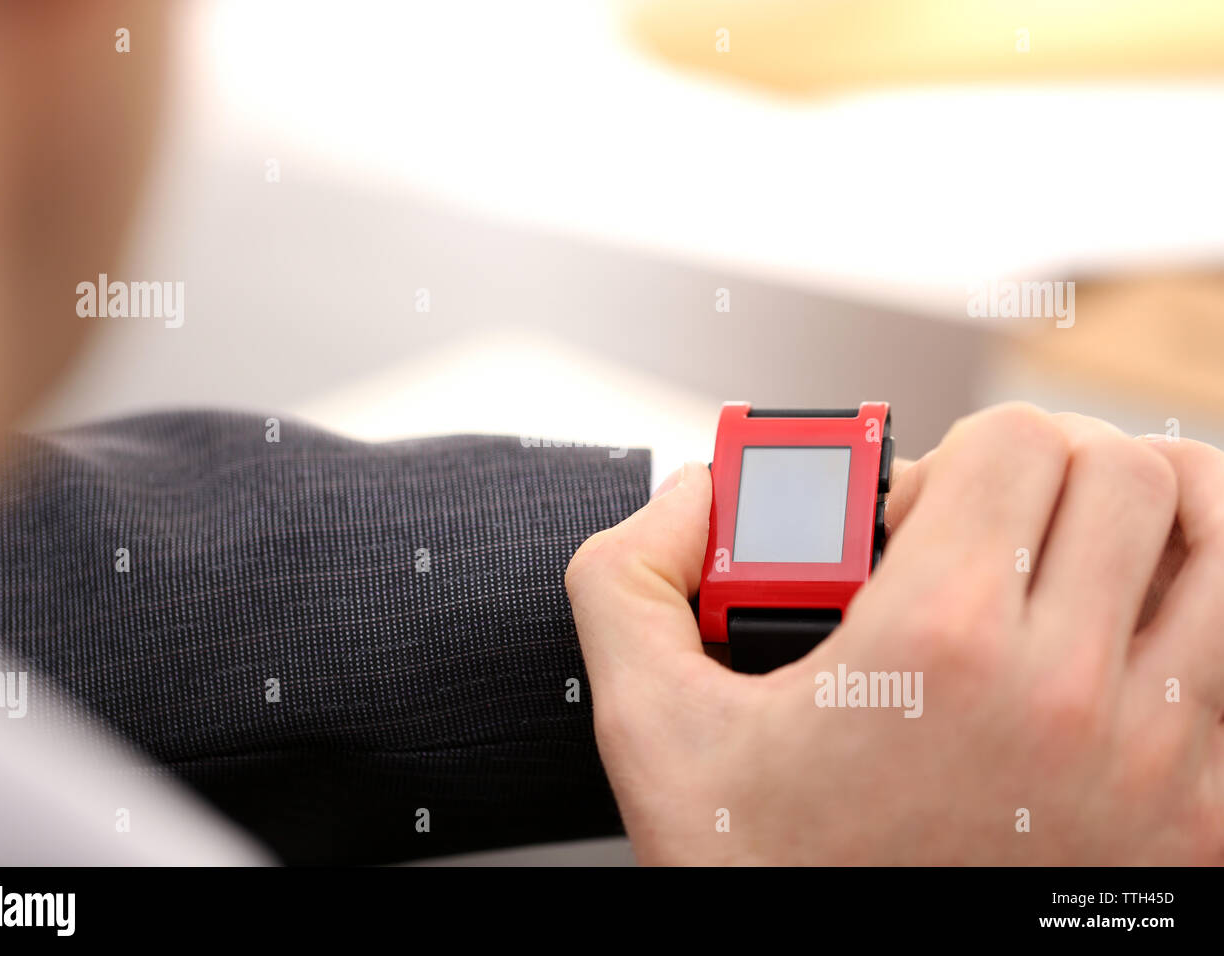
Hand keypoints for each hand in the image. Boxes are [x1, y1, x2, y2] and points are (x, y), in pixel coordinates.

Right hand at [565, 403, 1223, 863]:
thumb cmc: (762, 877)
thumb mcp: (650, 728)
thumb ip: (632, 580)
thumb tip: (693, 495)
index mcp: (936, 646)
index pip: (1015, 440)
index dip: (956, 453)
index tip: (916, 518)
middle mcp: (1067, 696)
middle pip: (1128, 472)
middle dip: (1048, 471)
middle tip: (990, 527)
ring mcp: (1156, 764)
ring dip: (1159, 522)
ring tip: (1087, 549)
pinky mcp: (1200, 825)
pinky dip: (1194, 626)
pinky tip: (1122, 647)